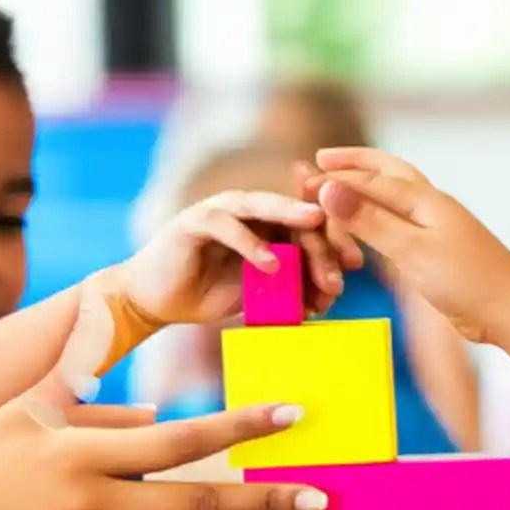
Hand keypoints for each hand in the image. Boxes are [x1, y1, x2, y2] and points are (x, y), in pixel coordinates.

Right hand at [0, 360, 328, 509]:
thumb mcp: (23, 410)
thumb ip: (80, 380)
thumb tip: (143, 376)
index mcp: (83, 451)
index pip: (179, 436)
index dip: (241, 426)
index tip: (291, 415)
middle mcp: (92, 503)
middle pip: (196, 499)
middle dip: (264, 494)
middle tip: (318, 493)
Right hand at [57, 190, 346, 398]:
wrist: (153, 302)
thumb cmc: (206, 296)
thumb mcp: (258, 295)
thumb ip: (288, 289)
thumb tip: (327, 298)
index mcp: (265, 223)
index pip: (307, 222)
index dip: (333, 237)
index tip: (356, 264)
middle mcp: (246, 209)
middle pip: (292, 212)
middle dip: (320, 237)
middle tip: (342, 265)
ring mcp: (219, 210)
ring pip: (265, 208)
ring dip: (293, 223)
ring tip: (317, 232)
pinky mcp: (194, 220)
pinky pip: (228, 225)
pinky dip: (252, 244)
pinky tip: (273, 264)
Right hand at [303, 147, 509, 343]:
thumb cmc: (466, 280)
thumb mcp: (411, 250)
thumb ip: (370, 220)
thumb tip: (330, 189)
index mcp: (424, 200)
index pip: (370, 181)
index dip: (336, 179)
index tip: (304, 178)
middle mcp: (430, 206)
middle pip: (388, 171)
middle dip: (355, 163)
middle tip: (323, 158)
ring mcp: (436, 227)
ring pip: (395, 195)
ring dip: (367, 185)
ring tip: (342, 186)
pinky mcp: (437, 251)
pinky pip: (401, 222)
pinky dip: (380, 214)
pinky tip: (374, 225)